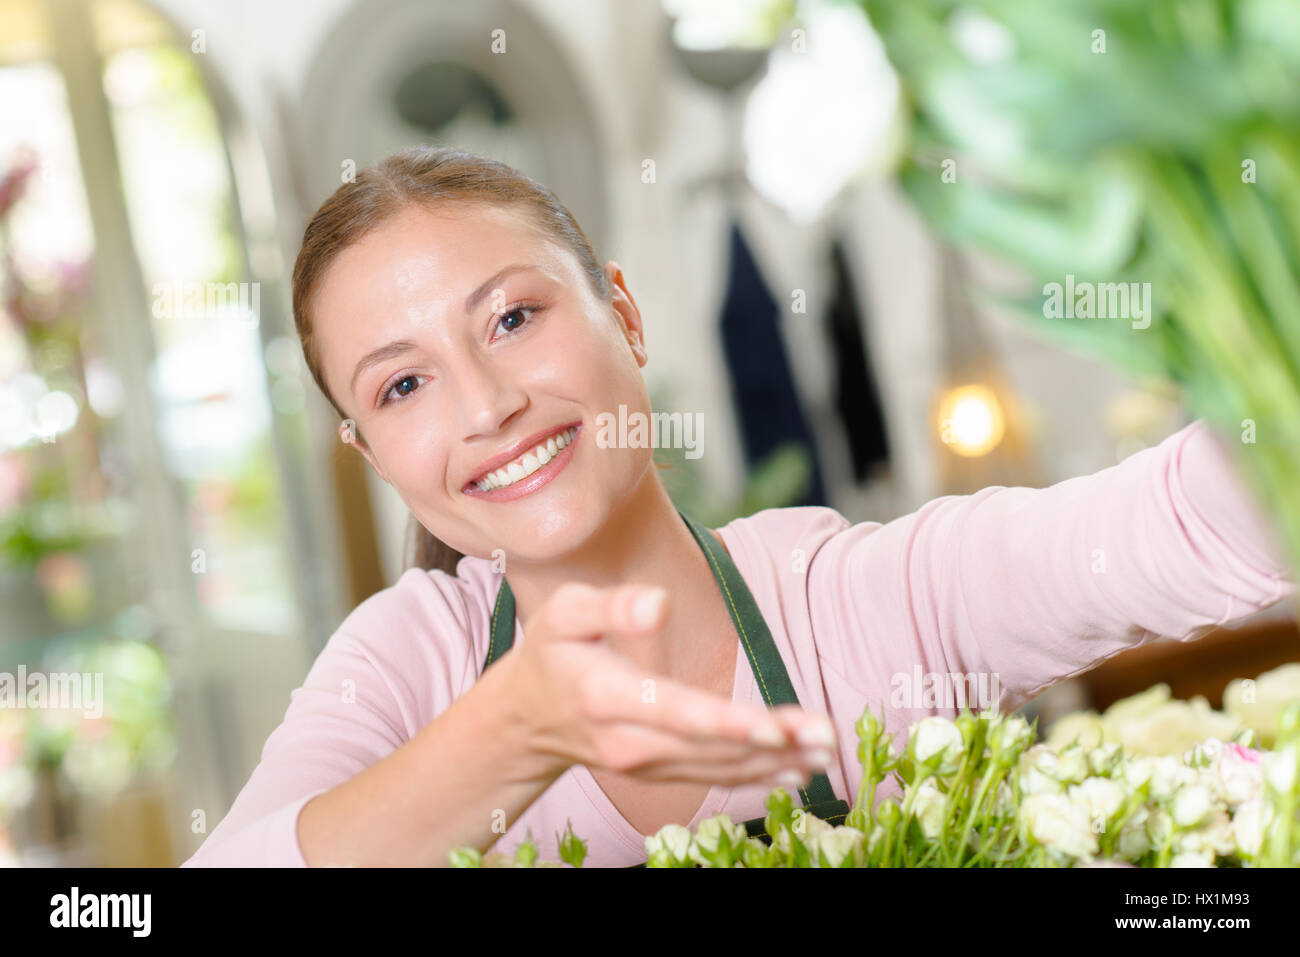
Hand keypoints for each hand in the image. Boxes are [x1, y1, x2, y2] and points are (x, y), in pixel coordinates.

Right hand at [502, 582, 836, 788]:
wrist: (524, 718)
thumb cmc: (552, 651)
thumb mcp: (564, 614)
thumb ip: (610, 607)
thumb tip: (657, 604)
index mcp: (604, 695)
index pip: (674, 711)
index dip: (725, 723)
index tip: (773, 726)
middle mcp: (626, 741)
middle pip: (708, 746)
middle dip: (772, 744)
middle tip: (826, 737)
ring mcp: (642, 765)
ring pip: (718, 768)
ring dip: (777, 762)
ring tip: (827, 750)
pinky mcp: (657, 774)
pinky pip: (714, 778)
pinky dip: (759, 776)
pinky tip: (800, 771)